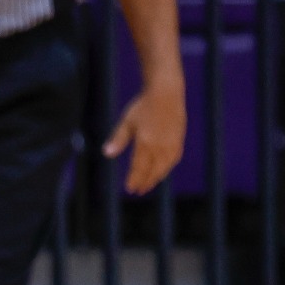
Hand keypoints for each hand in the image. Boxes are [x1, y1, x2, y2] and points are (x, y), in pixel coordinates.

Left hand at [103, 78, 186, 195]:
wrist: (166, 94)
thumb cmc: (143, 106)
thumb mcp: (127, 121)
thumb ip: (118, 139)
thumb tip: (106, 154)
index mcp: (145, 142)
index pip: (139, 167)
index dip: (134, 179)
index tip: (130, 189)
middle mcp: (160, 146)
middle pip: (152, 171)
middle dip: (145, 182)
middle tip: (138, 191)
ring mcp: (171, 144)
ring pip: (163, 168)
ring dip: (156, 178)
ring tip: (148, 185)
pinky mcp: (179, 141)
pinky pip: (172, 161)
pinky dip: (166, 169)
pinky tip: (162, 171)